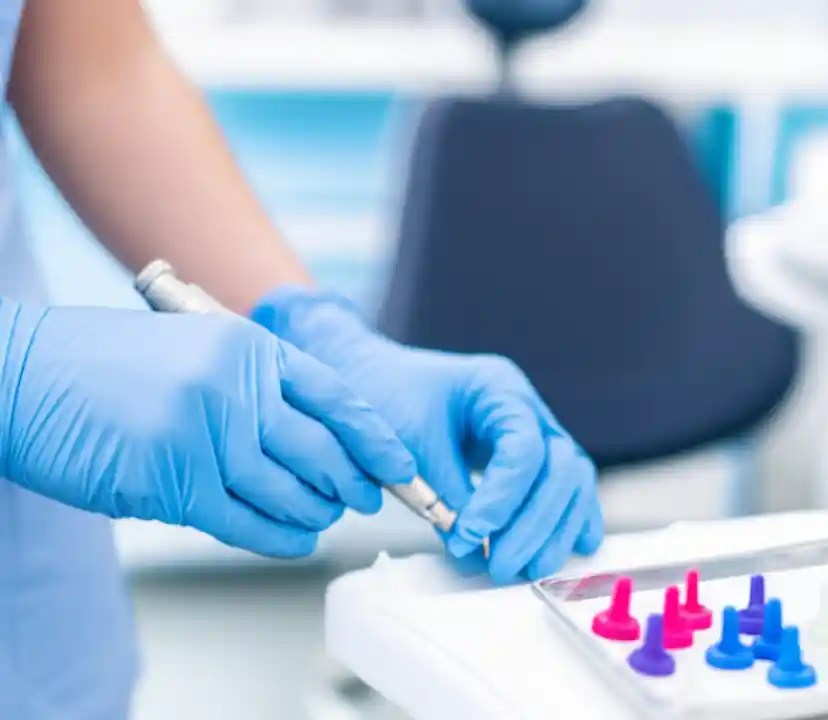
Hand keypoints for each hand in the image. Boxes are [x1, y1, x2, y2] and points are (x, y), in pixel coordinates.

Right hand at [0, 303, 416, 557]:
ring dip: (316, 513)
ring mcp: (205, 434)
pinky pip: (247, 522)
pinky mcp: (173, 481)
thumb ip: (255, 386)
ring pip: (289, 491)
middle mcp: (235, 387)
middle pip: (322, 449)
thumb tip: (319, 441)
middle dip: (352, 482)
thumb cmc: (107, 368)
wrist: (23, 377)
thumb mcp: (196, 349)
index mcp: (248, 347)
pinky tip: (295, 539)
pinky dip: (279, 536)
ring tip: (324, 519)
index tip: (399, 465)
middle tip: (364, 499)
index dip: (376, 437)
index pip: (337, 397)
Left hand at [253, 288, 605, 582]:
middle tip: (501, 567)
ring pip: (574, 482)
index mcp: (499, 389)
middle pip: (562, 467)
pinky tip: (573, 549)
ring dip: (555, 531)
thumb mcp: (407, 444)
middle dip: (535, 524)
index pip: (524, 448)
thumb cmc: (387, 401)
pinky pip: (569, 490)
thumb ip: (443, 494)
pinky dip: (571, 521)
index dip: (503, 499)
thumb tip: (473, 549)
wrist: (375, 381)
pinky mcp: (535, 459)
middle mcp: (529, 408)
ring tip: (526, 571)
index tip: (468, 536)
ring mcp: (539, 431)